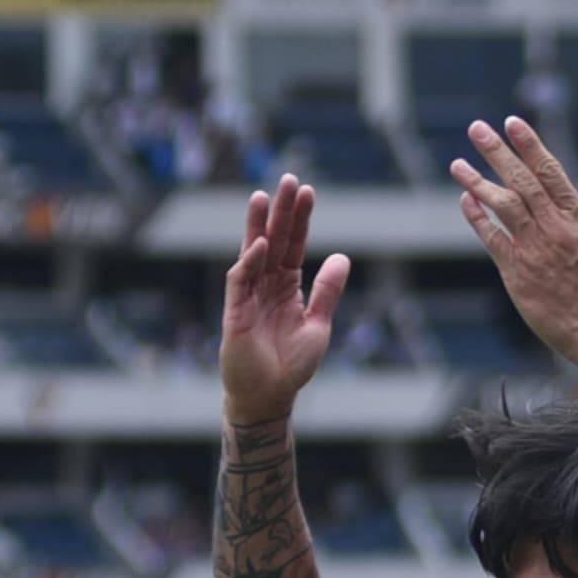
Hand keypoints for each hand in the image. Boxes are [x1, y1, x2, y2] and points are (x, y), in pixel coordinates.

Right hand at [221, 174, 346, 425]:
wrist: (270, 397)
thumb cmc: (291, 365)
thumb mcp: (318, 324)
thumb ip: (328, 291)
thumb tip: (343, 256)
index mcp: (287, 286)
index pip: (293, 245)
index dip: (300, 219)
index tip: (308, 191)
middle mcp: (266, 285)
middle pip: (274, 241)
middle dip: (281, 211)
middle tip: (288, 180)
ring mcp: (248, 296)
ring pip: (252, 253)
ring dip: (258, 226)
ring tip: (263, 196)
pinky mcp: (235, 312)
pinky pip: (240, 281)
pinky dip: (249, 262)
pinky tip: (259, 244)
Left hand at [450, 118, 577, 359]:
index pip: (551, 172)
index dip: (530, 145)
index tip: (513, 123)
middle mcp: (556, 228)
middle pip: (522, 181)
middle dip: (498, 152)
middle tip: (477, 128)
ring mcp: (535, 249)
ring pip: (503, 205)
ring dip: (478, 181)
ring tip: (457, 163)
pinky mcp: (517, 271)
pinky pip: (492, 237)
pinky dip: (477, 217)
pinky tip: (464, 200)